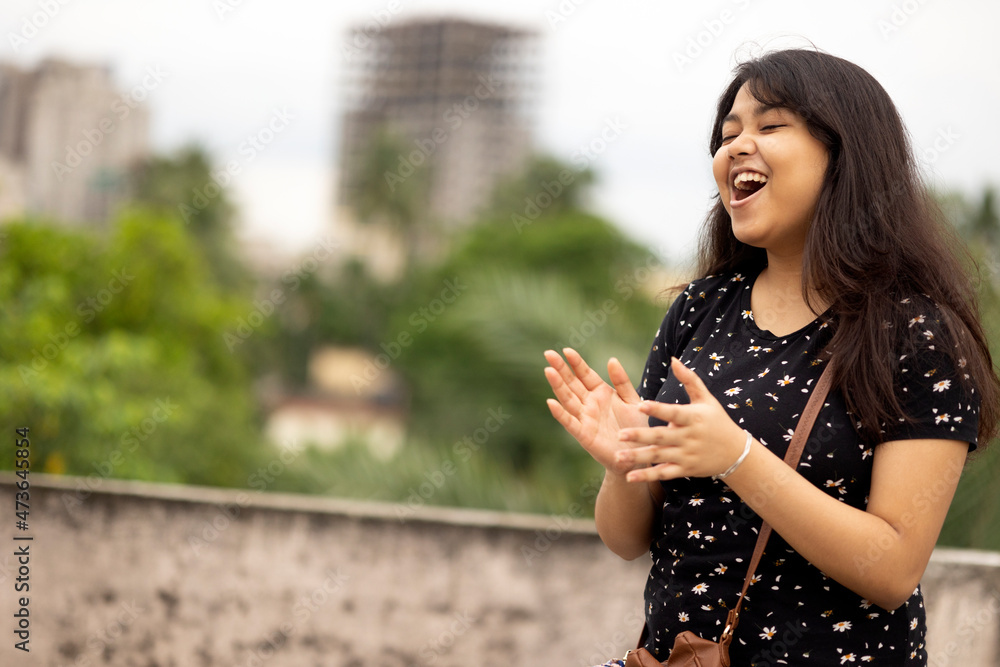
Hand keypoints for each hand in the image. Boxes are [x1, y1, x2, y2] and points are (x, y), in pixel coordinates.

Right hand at [543, 348, 647, 474]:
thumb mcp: (632, 400)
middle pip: (572, 383)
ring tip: (548, 371)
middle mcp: (589, 404)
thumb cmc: (635, 427)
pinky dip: (560, 413)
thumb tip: (611, 359)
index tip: (566, 350)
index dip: (576, 363)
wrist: (638, 454)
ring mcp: (585, 418)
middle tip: (548, 353)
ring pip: (568, 399)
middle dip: (560, 368)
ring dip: (558, 386)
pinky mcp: (584, 435)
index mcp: (601, 393)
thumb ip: (621, 381)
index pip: (585, 374)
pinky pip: (570, 422)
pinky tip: (551, 402)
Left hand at [614, 357, 747, 481]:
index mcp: (693, 417)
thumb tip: (673, 359)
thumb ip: (689, 379)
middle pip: (661, 436)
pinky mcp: (685, 470)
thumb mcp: (706, 399)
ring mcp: (686, 455)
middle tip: (619, 435)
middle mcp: (688, 437)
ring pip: (659, 456)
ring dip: (638, 458)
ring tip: (618, 457)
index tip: (639, 405)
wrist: (736, 453)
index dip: (656, 409)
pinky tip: (630, 477)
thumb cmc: (717, 421)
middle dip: (640, 436)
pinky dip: (648, 476)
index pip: (672, 412)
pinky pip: (664, 474)